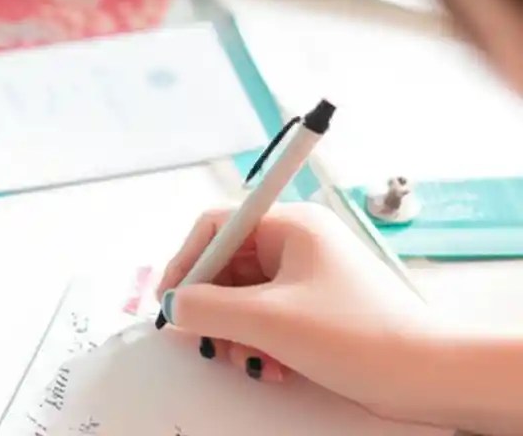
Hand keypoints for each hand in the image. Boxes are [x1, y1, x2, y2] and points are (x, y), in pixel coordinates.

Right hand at [155, 202, 441, 422]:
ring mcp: (310, 276)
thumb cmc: (357, 335)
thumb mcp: (268, 321)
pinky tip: (271, 366)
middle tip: (206, 339)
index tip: (170, 299)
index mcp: (291, 225)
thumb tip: (172, 305)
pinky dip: (260, 341)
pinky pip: (268, 316)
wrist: (429, 374)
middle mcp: (299, 242)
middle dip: (213, 306)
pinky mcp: (319, 308)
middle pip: (228, 265)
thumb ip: (207, 308)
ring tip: (246, 360)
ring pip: (245, 296)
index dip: (187, 261)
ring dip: (236, 331)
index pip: (217, 226)